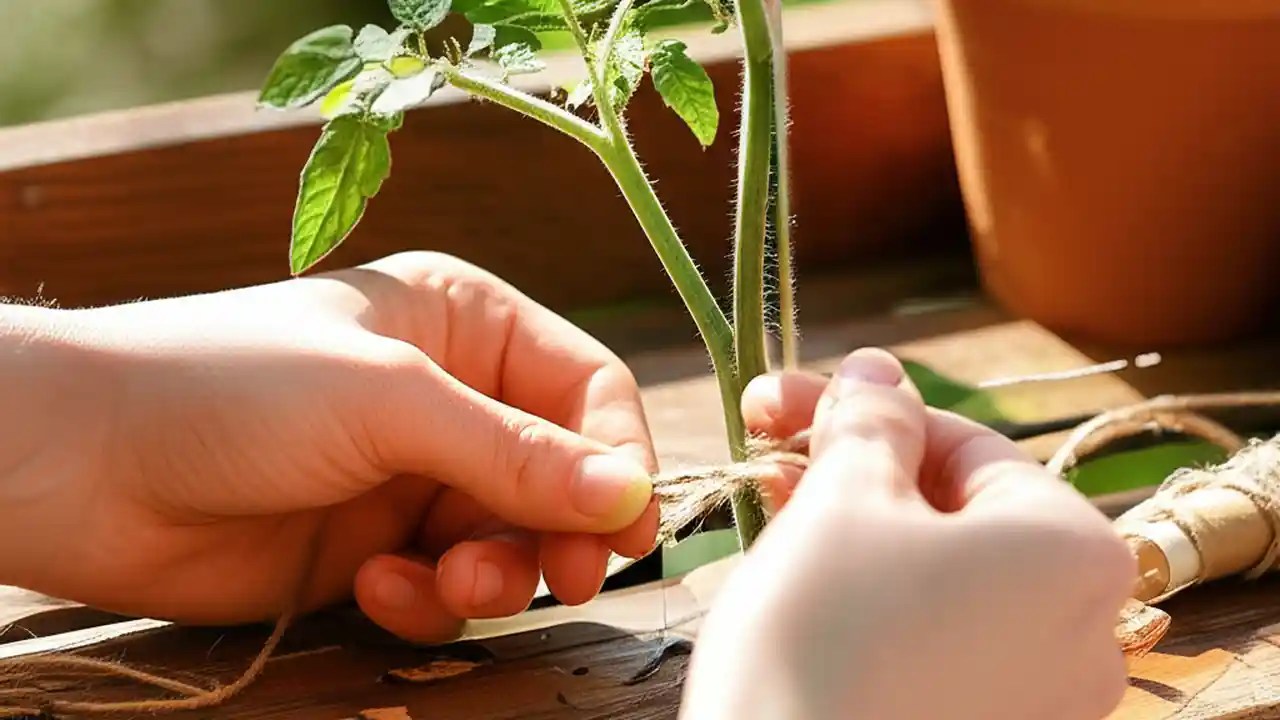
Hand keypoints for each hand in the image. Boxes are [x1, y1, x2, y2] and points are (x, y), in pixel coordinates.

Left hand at [0, 252, 657, 641]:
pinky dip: (425, 601)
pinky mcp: (375, 547)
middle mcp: (451, 397)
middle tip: (563, 579)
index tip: (628, 530)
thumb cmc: (234, 387)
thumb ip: (516, 455)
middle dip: (558, 531)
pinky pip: (443, 588)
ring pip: (509, 542)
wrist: (85, 463)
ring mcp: (412, 477)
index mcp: (465, 322)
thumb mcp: (390, 403)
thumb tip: (631, 496)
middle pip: (560, 476)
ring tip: (446, 587)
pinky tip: (376, 589)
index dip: (619, 457)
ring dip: (492, 574)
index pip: (587, 390)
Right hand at [681, 349, 1134, 719]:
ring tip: (772, 509)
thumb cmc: (824, 633)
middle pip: (953, 510)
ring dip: (855, 527)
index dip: (864, 409)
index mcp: (1072, 548)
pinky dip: (875, 598)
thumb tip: (878, 371)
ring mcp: (1040, 696)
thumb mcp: (843, 498)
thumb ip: (869, 418)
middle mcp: (1082, 628)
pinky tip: (804, 580)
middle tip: (770, 447)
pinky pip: (935, 639)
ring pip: (939, 575)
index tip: (786, 398)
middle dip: (853, 468)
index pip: (966, 443)